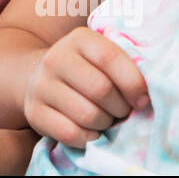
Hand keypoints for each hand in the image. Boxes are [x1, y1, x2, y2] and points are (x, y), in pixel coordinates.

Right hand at [23, 25, 147, 148]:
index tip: (142, 100)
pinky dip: (88, 138)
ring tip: (106, 119)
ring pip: (87, 115)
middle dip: (120, 108)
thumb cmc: (86, 71)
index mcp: (79, 39)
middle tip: (122, 111)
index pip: (110, 58)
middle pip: (100, 89)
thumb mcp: (102, 58)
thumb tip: (145, 97)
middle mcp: (56, 58)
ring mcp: (41, 85)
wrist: (39, 78)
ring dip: (105, 124)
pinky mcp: (33, 112)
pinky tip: (91, 131)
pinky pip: (70, 133)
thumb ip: (126, 66)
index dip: (133, 82)